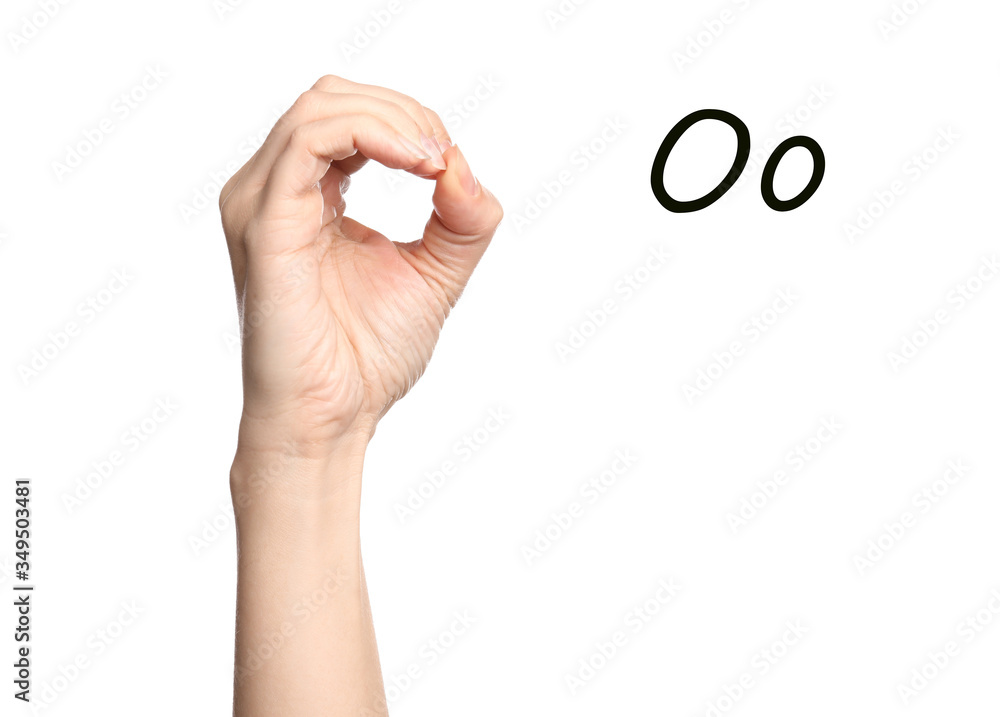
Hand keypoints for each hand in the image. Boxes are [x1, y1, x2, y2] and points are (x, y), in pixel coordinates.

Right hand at [219, 76, 502, 464]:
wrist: (333, 419)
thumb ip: (460, 218)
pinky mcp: (264, 224)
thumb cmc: (367, 357)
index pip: (348, 117)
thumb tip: (463, 164)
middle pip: (331, 97)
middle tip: (444, 157)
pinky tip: (416, 166)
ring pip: (319, 106)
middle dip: (404, 113)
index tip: (452, 166)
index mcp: (305, 198)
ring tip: (434, 161)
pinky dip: (373, 135)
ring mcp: (260, 204)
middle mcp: (273, 192)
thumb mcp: (435, 273)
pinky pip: (310, 141)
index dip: (409, 123)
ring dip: (393, 119)